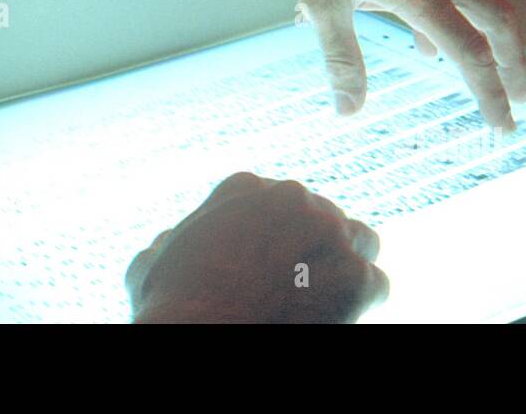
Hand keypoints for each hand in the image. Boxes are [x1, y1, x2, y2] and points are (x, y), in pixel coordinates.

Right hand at [126, 172, 386, 322]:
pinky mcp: (357, 276)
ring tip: (326, 295)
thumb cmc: (171, 311)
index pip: (278, 199)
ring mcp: (330, 234)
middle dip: (314, 246)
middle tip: (300, 281)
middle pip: (322, 215)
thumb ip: (167, 242)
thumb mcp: (149, 266)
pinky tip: (337, 319)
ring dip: (346, 264)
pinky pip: (376, 283)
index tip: (271, 259)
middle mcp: (292, 198)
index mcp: (245, 187)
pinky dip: (361, 303)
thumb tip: (168, 241)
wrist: (201, 337)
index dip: (278, 232)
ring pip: (359, 240)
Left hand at [230, 0, 525, 130]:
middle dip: (511, 64)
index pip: (469, 54)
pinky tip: (420, 32)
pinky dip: (448, 12)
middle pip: (497, 21)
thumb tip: (349, 109)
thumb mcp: (322, 4)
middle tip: (517, 99)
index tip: (502, 125)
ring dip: (480, 37)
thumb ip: (342, 59)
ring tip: (473, 71)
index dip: (490, 95)